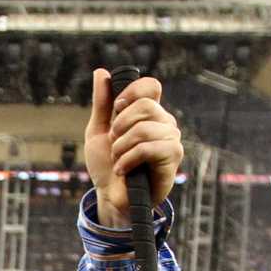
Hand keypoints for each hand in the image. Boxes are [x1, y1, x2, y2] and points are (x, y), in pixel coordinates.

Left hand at [85, 69, 183, 229]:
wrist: (111, 197)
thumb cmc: (107, 166)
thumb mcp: (98, 131)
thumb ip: (101, 104)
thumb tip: (101, 72)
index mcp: (148, 113)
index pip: (150, 86)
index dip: (132, 92)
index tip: (116, 108)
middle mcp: (163, 122)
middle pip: (145, 104)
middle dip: (120, 125)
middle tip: (114, 143)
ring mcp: (171, 138)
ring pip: (144, 128)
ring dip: (121, 147)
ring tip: (118, 160)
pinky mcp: (173, 156)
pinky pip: (148, 147)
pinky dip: (128, 159)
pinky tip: (123, 170)